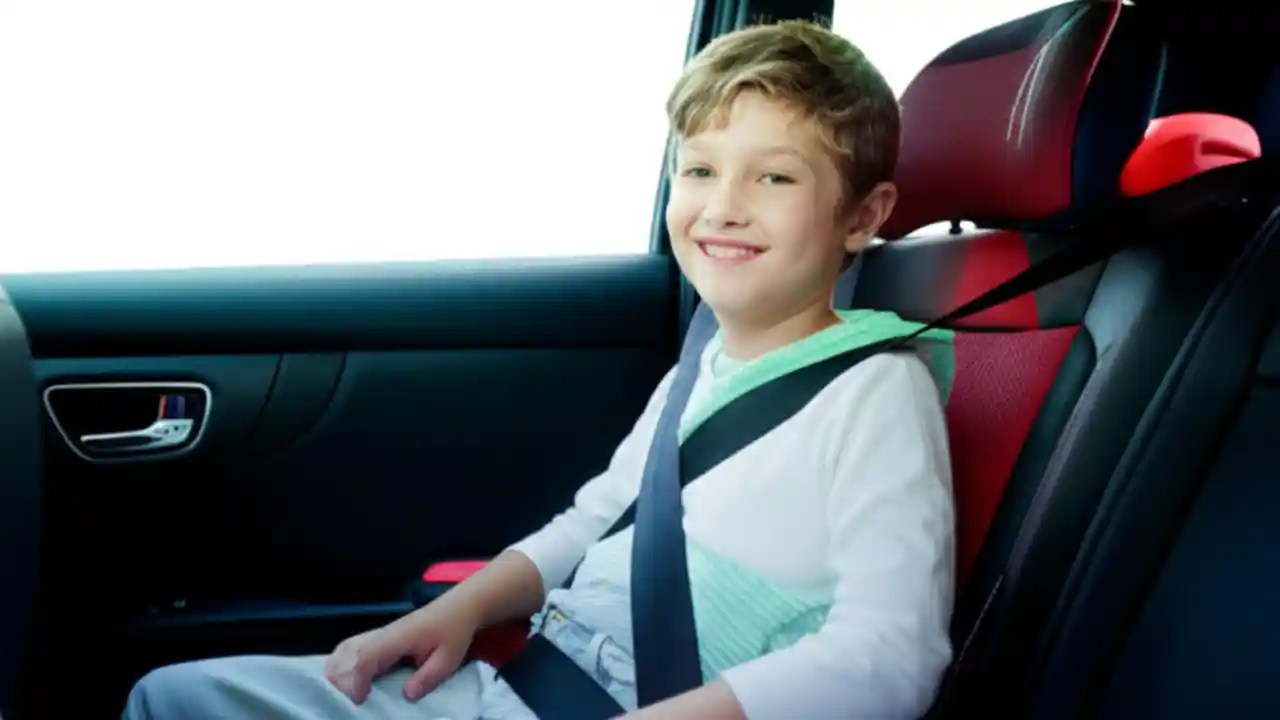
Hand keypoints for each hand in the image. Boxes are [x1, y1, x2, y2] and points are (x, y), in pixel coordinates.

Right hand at [323, 599, 480, 703]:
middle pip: (348, 652)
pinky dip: (344, 662)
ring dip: (339, 669)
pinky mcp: (381, 636)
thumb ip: (428, 677)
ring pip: (346, 647)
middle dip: (342, 678)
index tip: (361, 699)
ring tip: (345, 692)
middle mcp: (384, 634)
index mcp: (399, 637)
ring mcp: (381, 633)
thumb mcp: (449, 658)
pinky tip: (348, 678)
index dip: (357, 679)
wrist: (459, 607)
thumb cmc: (454, 631)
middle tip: (352, 700)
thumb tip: (407, 695)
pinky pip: (353, 646)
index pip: (366, 657)